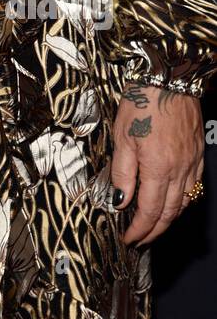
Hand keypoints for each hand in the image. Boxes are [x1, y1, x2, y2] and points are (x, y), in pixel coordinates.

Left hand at [111, 81, 204, 245]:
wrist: (168, 78)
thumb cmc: (142, 102)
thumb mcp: (121, 136)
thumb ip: (122, 173)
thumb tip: (120, 201)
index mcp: (158, 168)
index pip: (149, 211)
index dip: (140, 230)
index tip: (130, 239)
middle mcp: (179, 170)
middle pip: (169, 213)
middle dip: (154, 231)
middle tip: (141, 240)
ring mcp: (192, 163)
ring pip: (183, 203)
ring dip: (169, 219)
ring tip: (153, 226)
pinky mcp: (198, 154)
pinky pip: (193, 187)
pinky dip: (182, 202)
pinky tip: (172, 202)